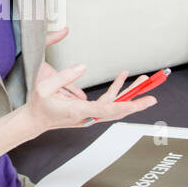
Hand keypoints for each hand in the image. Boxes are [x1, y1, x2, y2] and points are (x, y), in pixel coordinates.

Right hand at [25, 63, 156, 132]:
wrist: (35, 120)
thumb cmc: (39, 106)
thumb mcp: (45, 87)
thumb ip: (65, 76)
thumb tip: (84, 66)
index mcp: (78, 111)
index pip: (107, 110)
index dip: (126, 106)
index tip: (140, 103)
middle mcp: (88, 115)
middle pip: (117, 110)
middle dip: (136, 102)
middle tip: (152, 96)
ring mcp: (90, 114)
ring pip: (115, 105)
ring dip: (129, 93)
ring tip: (142, 80)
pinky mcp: (89, 111)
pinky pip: (107, 101)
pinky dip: (116, 90)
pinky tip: (122, 79)